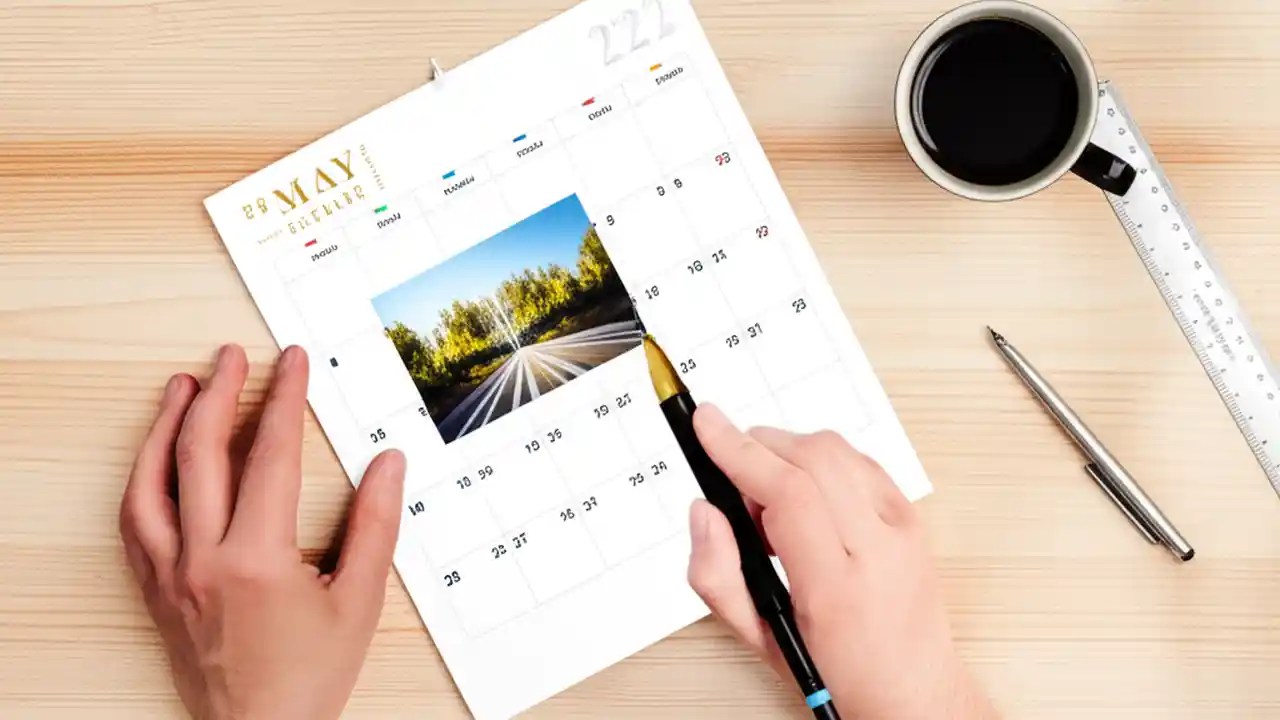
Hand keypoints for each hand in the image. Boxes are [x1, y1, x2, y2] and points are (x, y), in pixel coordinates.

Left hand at [119, 344, 405, 719]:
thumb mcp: (359, 603)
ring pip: (151, 483)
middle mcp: (203, 561)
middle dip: (220, 394)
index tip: (292, 363)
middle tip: (233, 357)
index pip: (271, 456)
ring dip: (166, 427)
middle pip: (202, 454)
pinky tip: (155, 458)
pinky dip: (142, 480)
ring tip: (182, 388)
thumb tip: (388, 466)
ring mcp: (171, 576)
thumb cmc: (308, 679)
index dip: (284, 399)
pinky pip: (134, 524)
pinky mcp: (155, 592)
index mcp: (257, 560)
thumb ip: (375, 527)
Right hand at [686, 405, 995, 718]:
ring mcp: (903, 527)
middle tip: (739, 491)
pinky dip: (819, 464)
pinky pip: (857, 461)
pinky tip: (808, 502)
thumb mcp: (761, 640)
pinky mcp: (912, 516)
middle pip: (812, 457)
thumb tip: (704, 513)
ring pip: (835, 450)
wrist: (913, 691)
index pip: (787, 493)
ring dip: (788, 456)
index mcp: (836, 588)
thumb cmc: (839, 674)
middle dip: (759, 451)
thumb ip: (719, 576)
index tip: (706, 425)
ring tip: (774, 509)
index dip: (739, 451)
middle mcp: (880, 548)